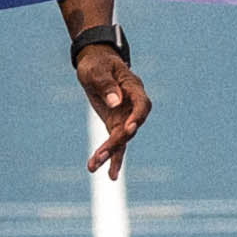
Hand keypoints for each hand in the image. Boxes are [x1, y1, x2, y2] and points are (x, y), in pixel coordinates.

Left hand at [75, 42, 150, 177]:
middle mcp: (133, 105)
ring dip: (110, 153)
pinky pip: (115, 143)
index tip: (130, 127)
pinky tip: (105, 173)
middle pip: (131, 127)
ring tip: (94, 166)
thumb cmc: (97, 63)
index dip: (137, 117)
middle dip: (117, 141)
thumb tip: (115, 102)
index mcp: (133, 88)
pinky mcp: (115, 124)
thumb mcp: (96, 70)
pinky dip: (110, 157)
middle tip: (103, 153)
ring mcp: (125, 116)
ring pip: (122, 139)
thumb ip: (106, 84)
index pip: (141, 105)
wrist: (95, 63)